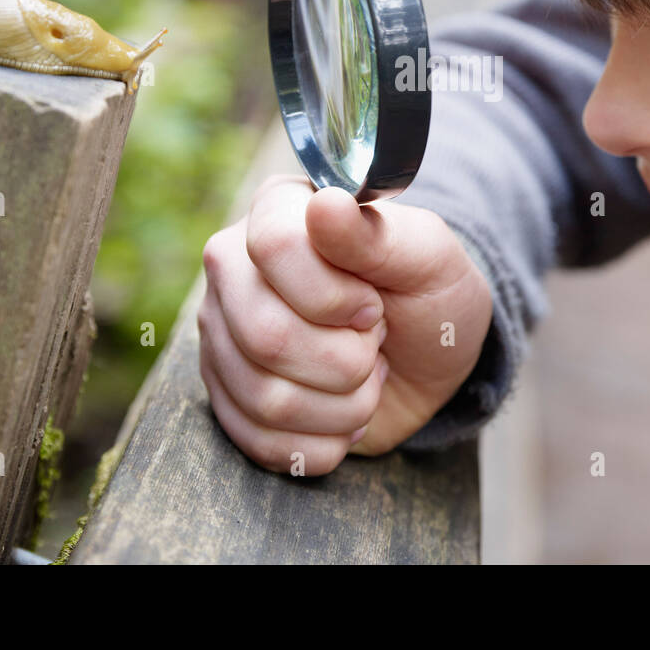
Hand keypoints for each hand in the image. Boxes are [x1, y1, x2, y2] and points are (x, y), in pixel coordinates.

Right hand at [198, 174, 492, 475]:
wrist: (428, 358)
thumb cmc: (428, 293)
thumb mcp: (427, 257)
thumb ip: (375, 235)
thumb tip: (324, 206)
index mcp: (277, 209)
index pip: (275, 248)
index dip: (337, 294)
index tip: (375, 305)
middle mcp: (233, 266)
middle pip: (267, 336)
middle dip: (348, 359)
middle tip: (375, 340)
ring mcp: (221, 332)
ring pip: (266, 399)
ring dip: (345, 404)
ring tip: (366, 374)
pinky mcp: (225, 394)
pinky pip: (260, 443)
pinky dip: (325, 441)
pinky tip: (345, 413)